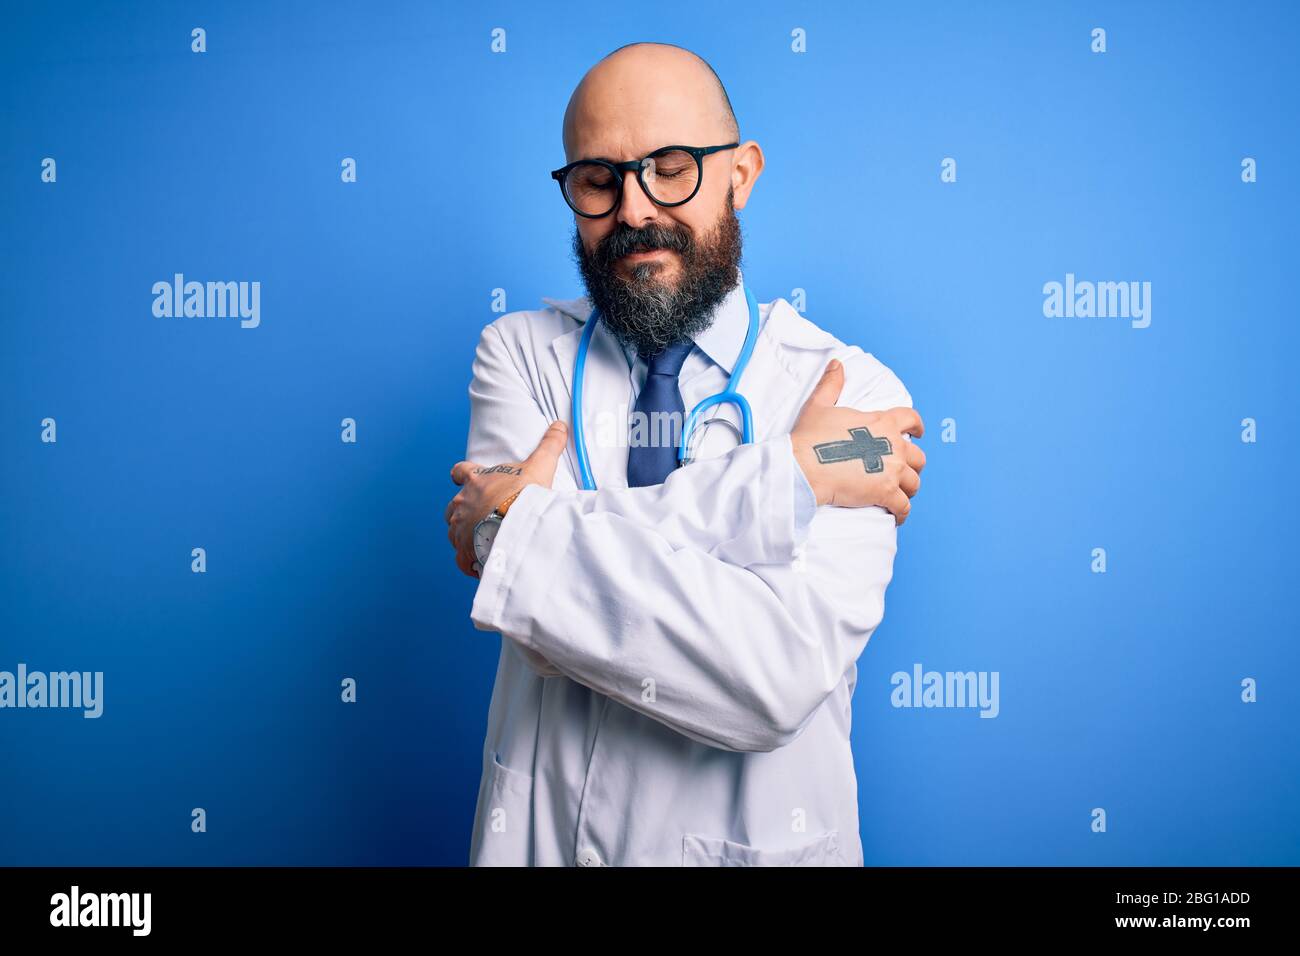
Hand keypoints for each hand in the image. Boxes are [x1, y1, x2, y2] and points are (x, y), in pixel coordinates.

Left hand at [445, 420, 568, 576]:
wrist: (516, 526)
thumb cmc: (524, 495)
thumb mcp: (539, 466)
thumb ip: (549, 445)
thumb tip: (560, 425)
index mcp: (475, 480)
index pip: (459, 471)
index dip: (461, 474)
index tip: (462, 477)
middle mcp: (462, 503)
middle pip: (453, 505)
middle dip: (463, 510)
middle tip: (481, 515)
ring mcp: (459, 527)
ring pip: (454, 531)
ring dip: (465, 534)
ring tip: (483, 540)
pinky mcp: (463, 550)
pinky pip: (461, 557)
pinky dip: (469, 560)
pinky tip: (482, 563)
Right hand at [790, 360, 925, 523]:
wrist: (803, 467)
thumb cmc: (809, 437)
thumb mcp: (819, 406)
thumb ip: (832, 384)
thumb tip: (837, 364)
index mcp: (882, 422)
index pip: (912, 419)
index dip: (917, 426)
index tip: (919, 433)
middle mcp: (893, 445)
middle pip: (918, 457)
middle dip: (912, 465)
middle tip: (902, 472)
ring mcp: (891, 470)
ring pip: (914, 483)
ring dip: (908, 489)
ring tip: (898, 495)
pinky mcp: (885, 493)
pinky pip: (904, 507)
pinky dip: (902, 513)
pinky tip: (896, 516)